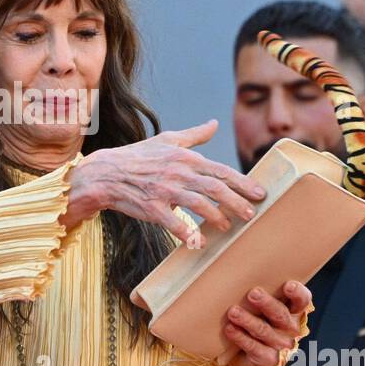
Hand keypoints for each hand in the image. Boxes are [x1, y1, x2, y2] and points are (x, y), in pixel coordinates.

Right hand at [62, 119, 264, 242]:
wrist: (105, 174)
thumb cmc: (137, 157)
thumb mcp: (166, 141)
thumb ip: (194, 135)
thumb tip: (214, 124)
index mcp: (184, 158)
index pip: (220, 170)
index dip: (242, 182)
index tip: (259, 193)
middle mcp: (177, 173)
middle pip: (215, 188)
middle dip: (237, 202)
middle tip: (251, 214)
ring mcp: (164, 191)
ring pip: (199, 205)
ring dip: (218, 217)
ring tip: (229, 227)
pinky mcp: (151, 208)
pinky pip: (174, 223)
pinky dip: (188, 234)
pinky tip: (199, 242)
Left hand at [224, 281, 311, 365]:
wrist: (254, 351)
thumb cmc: (260, 317)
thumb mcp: (265, 304)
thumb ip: (262, 289)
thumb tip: (240, 265)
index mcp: (295, 311)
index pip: (302, 301)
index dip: (297, 294)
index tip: (288, 285)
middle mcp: (291, 328)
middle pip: (281, 315)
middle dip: (266, 304)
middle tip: (252, 293)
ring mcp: (281, 345)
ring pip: (265, 332)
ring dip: (248, 321)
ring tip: (233, 312)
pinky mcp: (268, 358)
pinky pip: (254, 348)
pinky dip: (241, 338)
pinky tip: (230, 329)